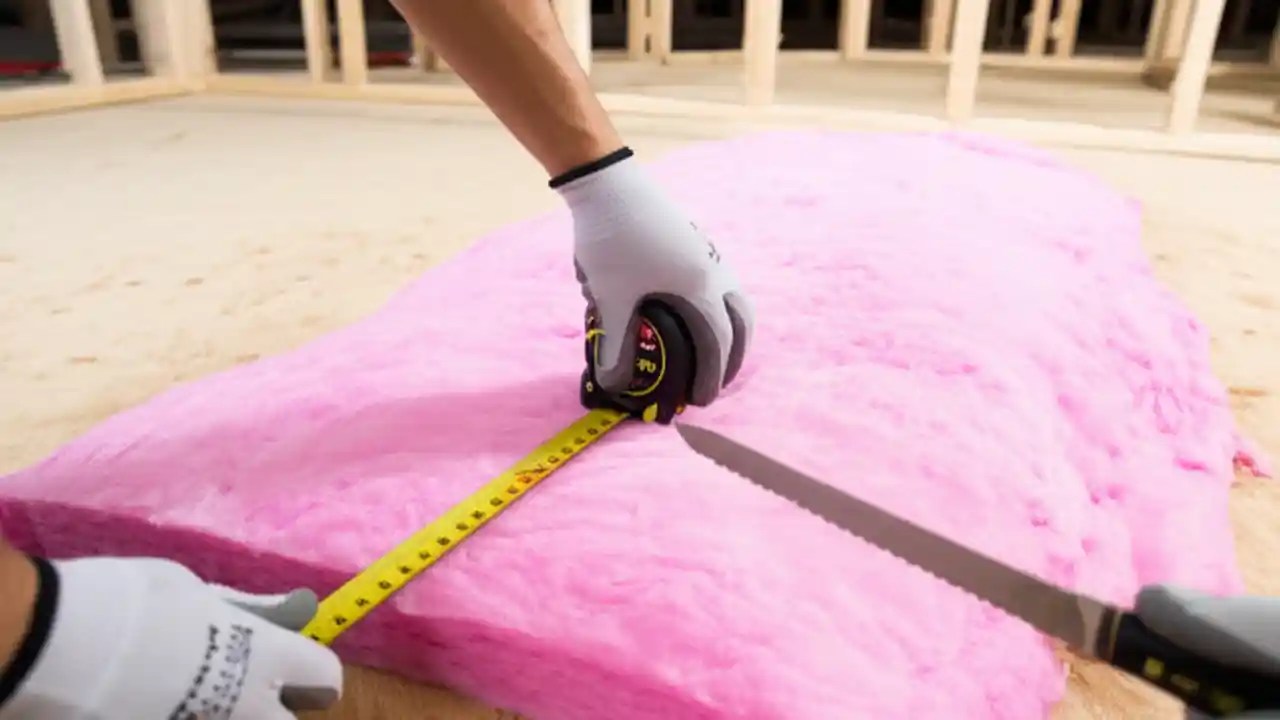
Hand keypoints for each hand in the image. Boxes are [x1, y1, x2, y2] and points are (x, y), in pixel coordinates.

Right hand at [0, 556, 341, 719]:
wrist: (58, 646)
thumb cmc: (135, 602)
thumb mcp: (196, 591)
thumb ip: (245, 610)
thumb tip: (285, 611)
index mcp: (265, 656)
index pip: (324, 675)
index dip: (318, 671)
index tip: (306, 667)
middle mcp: (246, 704)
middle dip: (279, 709)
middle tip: (257, 691)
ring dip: (231, 711)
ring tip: (197, 686)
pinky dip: (189, 713)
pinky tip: (163, 698)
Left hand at [559, 149, 753, 405]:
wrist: (607, 182)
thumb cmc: (612, 240)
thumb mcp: (611, 296)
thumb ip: (615, 343)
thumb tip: (613, 384)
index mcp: (699, 286)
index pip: (718, 341)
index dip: (712, 374)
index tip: (701, 401)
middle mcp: (713, 269)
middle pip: (740, 319)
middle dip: (734, 354)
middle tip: (717, 380)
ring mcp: (706, 252)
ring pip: (733, 296)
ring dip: (729, 328)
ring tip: (713, 350)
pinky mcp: (692, 241)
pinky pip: (718, 281)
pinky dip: (716, 305)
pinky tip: (691, 311)